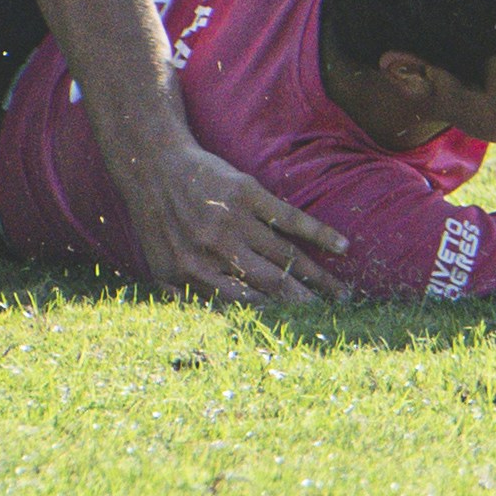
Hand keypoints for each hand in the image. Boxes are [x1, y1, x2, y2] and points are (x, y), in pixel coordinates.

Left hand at [121, 138, 343, 303]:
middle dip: (304, 304)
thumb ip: (184, 297)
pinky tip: (342, 245)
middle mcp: (218, 250)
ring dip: (318, 277)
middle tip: (330, 317)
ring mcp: (235, 221)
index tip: (299, 327)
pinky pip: (290, 219)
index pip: (245, 303)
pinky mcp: (249, 195)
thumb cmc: (157, 221)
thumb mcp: (159, 268)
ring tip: (341, 293)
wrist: (153, 168)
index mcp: (196, 274)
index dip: (275, 316)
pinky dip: (318, 233)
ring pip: (286, 256)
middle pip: (272, 283)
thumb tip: (216, 324)